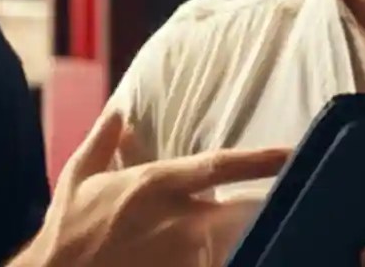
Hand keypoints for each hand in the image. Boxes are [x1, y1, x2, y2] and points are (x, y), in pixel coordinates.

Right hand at [18, 110, 287, 266]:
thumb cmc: (67, 231)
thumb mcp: (78, 177)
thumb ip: (103, 141)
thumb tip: (118, 112)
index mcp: (156, 183)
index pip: (220, 165)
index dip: (261, 158)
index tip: (293, 152)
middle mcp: (177, 218)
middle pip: (244, 210)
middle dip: (268, 206)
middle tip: (297, 200)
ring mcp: (184, 256)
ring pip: (237, 244)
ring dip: (253, 239)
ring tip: (282, 235)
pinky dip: (234, 261)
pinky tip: (249, 258)